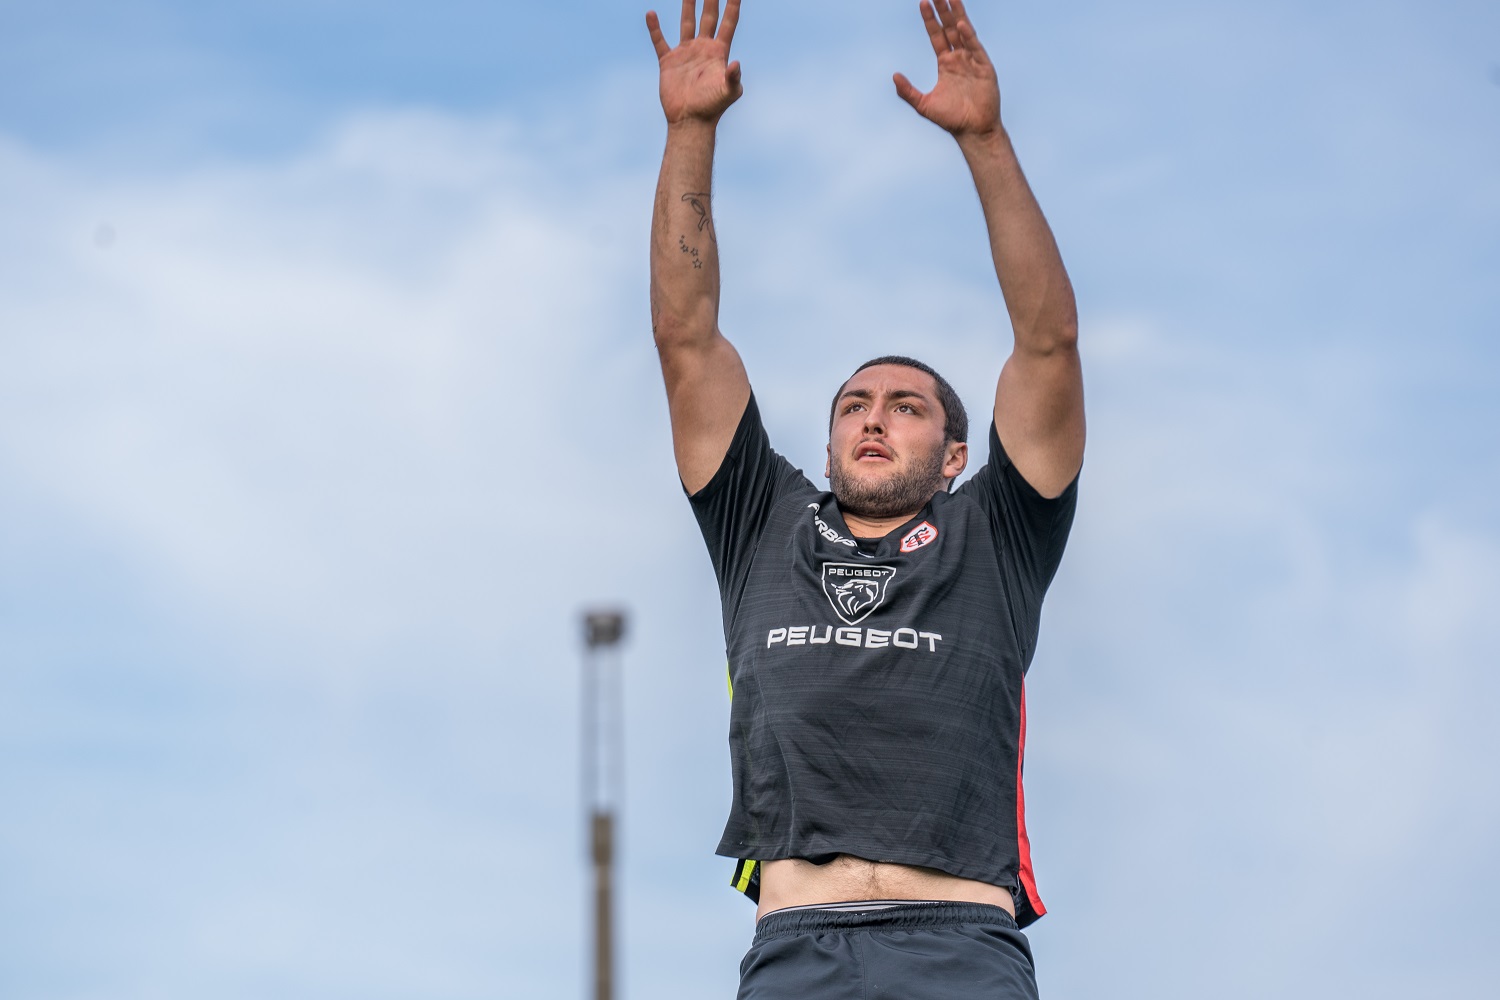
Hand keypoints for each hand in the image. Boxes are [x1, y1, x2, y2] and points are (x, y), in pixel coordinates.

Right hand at [647, 0, 743, 125]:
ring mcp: (686, 53)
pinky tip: (651, 14)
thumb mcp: (728, 92)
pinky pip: (660, 41)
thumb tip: (736, 64)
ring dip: (688, 5)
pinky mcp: (669, 62)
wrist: (690, 121)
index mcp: (718, 52)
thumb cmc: (712, 108)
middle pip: (708, 16)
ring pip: (686, 23)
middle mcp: (703, 48)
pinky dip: (655, 28)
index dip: (733, 5)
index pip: (728, 22)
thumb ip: (733, 78)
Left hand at [893, 0, 1000, 137]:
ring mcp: (973, 61)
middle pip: (949, 28)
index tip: (923, 2)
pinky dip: (968, 36)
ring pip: (963, 33)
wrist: (972, 130)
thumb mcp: (923, 105)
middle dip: (943, 10)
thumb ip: (908, 91)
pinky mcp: (985, 68)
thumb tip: (894, 76)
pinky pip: (975, 48)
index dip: (930, 20)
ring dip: (957, 15)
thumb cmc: (951, 119)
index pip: (936, 36)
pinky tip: (960, 24)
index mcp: (946, 64)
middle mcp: (959, 58)